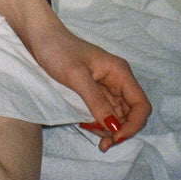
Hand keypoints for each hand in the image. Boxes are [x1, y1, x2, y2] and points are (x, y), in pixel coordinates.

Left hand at [32, 22, 150, 151]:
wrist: (39, 37)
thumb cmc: (57, 50)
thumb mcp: (76, 76)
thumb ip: (96, 101)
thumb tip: (114, 128)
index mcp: (119, 73)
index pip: (141, 105)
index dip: (133, 125)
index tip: (116, 138)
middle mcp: (117, 80)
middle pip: (130, 114)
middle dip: (118, 130)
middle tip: (102, 142)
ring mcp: (105, 86)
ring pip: (116, 116)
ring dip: (106, 129)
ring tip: (88, 129)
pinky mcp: (93, 91)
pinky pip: (102, 112)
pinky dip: (97, 122)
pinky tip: (86, 125)